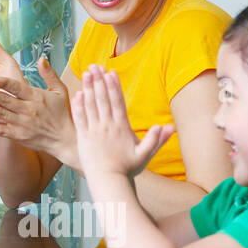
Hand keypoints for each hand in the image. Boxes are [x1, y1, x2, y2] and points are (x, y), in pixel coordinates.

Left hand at [0, 53, 75, 163]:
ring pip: (1, 115)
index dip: (5, 83)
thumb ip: (49, 74)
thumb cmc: (62, 113)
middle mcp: (27, 109)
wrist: (65, 139)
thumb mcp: (60, 91)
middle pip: (6, 101)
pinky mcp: (18, 135)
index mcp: (35, 97)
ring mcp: (21, 123)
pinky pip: (3, 132)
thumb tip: (41, 59)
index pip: (17, 88)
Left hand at [71, 65, 173, 179]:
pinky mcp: (83, 137)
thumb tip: (170, 127)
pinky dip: (78, 106)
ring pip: (90, 105)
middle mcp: (107, 126)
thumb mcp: (145, 155)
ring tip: (86, 73)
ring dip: (88, 88)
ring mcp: (93, 131)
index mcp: (121, 128)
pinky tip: (77, 94)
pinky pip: (80, 118)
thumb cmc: (127, 169)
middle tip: (95, 66)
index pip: (118, 102)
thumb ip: (157, 140)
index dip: (114, 86)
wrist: (108, 182)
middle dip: (99, 81)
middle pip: (102, 99)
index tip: (111, 72)